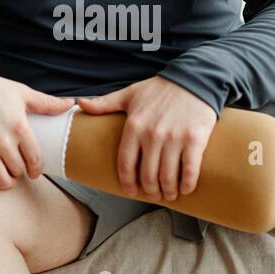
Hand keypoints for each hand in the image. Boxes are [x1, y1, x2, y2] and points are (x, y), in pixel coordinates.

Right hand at [0, 77, 75, 200]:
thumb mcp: (22, 93)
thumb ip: (47, 103)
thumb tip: (71, 103)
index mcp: (19, 128)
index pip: (34, 159)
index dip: (36, 169)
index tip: (33, 171)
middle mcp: (2, 143)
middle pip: (18, 171)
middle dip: (19, 172)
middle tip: (15, 167)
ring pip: (1, 180)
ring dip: (5, 182)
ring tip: (4, 176)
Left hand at [75, 76, 216, 200]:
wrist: (194, 79)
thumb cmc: (160, 89)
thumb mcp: (129, 94)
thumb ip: (105, 103)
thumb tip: (79, 103)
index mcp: (134, 126)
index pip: (125, 163)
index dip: (127, 183)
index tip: (131, 191)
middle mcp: (152, 135)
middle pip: (147, 175)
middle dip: (150, 191)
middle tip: (154, 195)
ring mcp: (174, 139)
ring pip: (167, 177)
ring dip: (168, 192)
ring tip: (169, 194)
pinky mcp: (194, 140)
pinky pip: (189, 171)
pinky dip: (187, 185)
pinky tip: (186, 189)